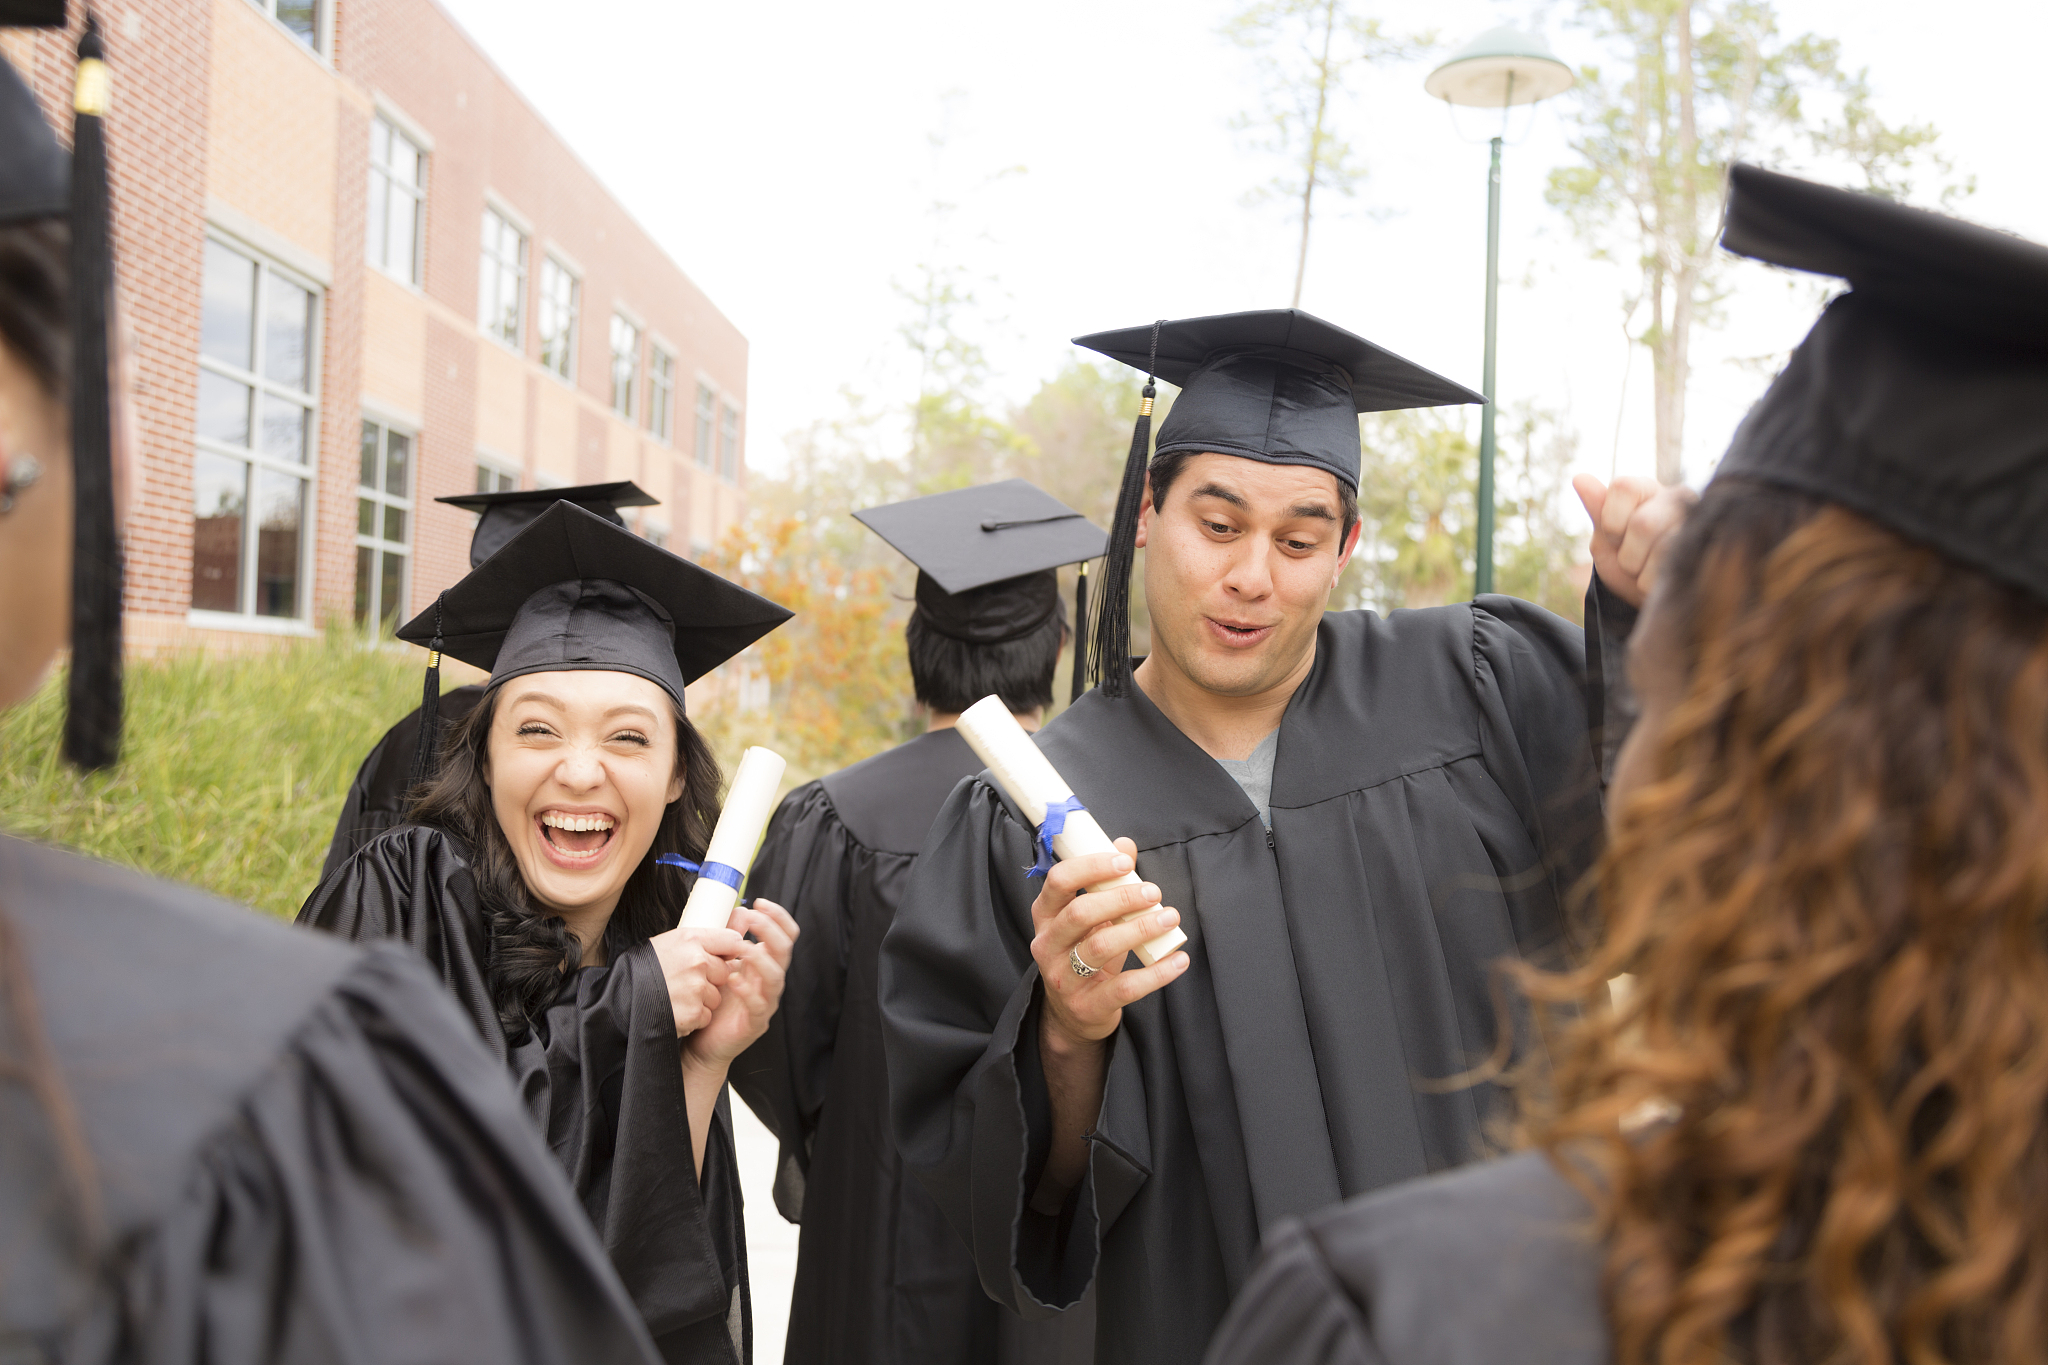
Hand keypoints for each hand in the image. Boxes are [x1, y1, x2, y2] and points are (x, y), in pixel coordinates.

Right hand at [648, 924, 740, 1036]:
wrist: (620, 998)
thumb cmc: (642, 969)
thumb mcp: (668, 942)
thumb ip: (697, 941)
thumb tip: (729, 940)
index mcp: (691, 940)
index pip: (732, 940)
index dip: (730, 950)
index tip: (725, 956)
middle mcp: (697, 962)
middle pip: (725, 972)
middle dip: (712, 979)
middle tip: (688, 981)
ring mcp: (697, 989)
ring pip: (716, 996)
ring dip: (703, 1000)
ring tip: (678, 996)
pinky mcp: (694, 1013)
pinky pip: (706, 1015)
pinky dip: (694, 1017)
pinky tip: (676, 1010)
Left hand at [682, 898, 798, 1070]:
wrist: (704, 1041)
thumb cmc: (715, 1000)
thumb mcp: (722, 963)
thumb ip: (731, 939)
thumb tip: (739, 911)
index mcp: (765, 963)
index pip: (785, 935)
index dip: (778, 917)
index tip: (760, 902)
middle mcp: (769, 981)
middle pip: (784, 950)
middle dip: (770, 929)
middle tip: (751, 918)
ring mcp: (766, 1002)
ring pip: (776, 976)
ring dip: (760, 957)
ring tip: (741, 947)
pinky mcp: (755, 1022)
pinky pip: (759, 1004)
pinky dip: (748, 990)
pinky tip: (733, 979)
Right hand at [1030, 837, 1187, 1053]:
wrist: (1075, 1015)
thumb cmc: (1084, 955)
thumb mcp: (1090, 919)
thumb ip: (1105, 882)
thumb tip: (1125, 844)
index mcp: (1045, 916)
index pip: (1058, 881)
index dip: (1091, 867)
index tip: (1124, 862)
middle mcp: (1048, 945)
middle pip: (1080, 913)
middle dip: (1121, 898)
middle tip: (1154, 892)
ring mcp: (1064, 978)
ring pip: (1101, 947)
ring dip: (1141, 929)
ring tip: (1170, 918)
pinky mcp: (1087, 1006)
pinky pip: (1125, 987)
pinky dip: (1157, 972)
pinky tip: (1178, 959)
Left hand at [1574, 474, 1697, 607]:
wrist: (1650, 598)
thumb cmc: (1627, 562)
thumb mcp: (1606, 541)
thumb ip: (1598, 511)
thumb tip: (1579, 478)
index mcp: (1646, 489)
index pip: (1624, 486)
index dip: (1612, 520)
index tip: (1614, 536)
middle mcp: (1677, 498)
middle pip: (1644, 523)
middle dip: (1629, 554)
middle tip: (1632, 562)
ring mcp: (1698, 523)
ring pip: (1664, 548)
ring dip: (1643, 572)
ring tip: (1647, 572)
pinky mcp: (1711, 550)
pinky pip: (1677, 570)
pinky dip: (1656, 584)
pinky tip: (1660, 581)